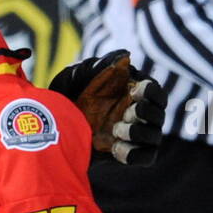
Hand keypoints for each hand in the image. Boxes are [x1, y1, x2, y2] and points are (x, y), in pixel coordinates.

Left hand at [49, 50, 164, 165]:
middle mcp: (140, 115)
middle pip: (158, 115)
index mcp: (135, 94)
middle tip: (125, 113)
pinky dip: (134, 153)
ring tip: (116, 130)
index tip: (134, 91)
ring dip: (138, 132)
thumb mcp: (82, 75)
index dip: (151, 92)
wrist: (54, 126)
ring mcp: (135, 136)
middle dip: (145, 113)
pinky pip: (145, 157)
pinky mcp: (129, 154)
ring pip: (154, 136)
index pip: (157, 94)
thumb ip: (103, 64)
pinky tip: (115, 148)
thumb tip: (125, 56)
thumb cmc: (70, 96)